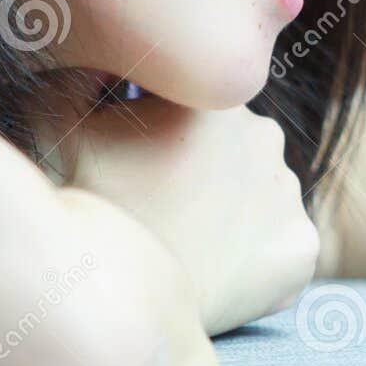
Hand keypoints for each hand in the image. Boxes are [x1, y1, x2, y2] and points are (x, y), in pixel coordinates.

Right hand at [62, 97, 319, 335]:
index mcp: (217, 102)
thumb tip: (98, 63)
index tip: (139, 163)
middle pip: (229, 149)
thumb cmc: (87, 210)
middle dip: (198, 170)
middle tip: (158, 207)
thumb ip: (77, 78)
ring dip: (228, 210)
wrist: (122, 302)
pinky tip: (219, 268)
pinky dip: (256, 255)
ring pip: (257, 193)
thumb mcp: (63, 128)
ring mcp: (290, 193)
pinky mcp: (302, 245)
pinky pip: (281, 242)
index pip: (193, 108)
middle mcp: (267, 136)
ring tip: (184, 239)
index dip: (162, 135)